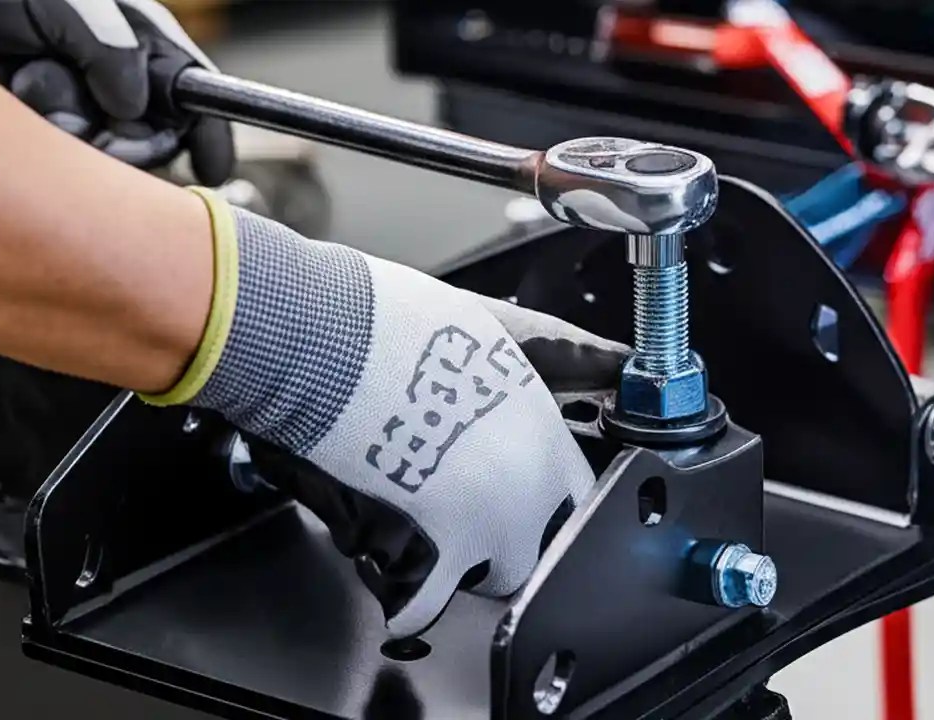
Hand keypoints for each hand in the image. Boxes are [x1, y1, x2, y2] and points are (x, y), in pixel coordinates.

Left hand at [0, 0, 233, 184]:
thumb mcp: (74, 5)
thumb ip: (112, 50)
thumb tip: (132, 106)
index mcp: (146, 50)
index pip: (197, 100)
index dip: (211, 138)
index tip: (211, 169)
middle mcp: (121, 83)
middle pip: (152, 142)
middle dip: (122, 139)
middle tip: (97, 128)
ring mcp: (82, 107)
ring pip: (100, 153)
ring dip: (63, 121)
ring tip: (27, 75)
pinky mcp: (45, 127)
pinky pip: (55, 154)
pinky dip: (32, 125)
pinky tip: (12, 87)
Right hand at [146, 190, 626, 636]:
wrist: (322, 342)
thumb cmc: (395, 326)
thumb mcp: (497, 327)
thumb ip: (562, 350)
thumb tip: (611, 357)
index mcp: (545, 435)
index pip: (581, 494)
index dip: (553, 496)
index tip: (528, 492)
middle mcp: (524, 491)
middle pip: (540, 545)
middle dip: (512, 536)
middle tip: (473, 512)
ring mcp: (478, 529)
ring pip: (492, 577)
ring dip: (466, 564)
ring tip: (431, 529)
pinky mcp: (423, 556)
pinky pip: (426, 606)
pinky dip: (412, 602)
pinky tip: (402, 580)